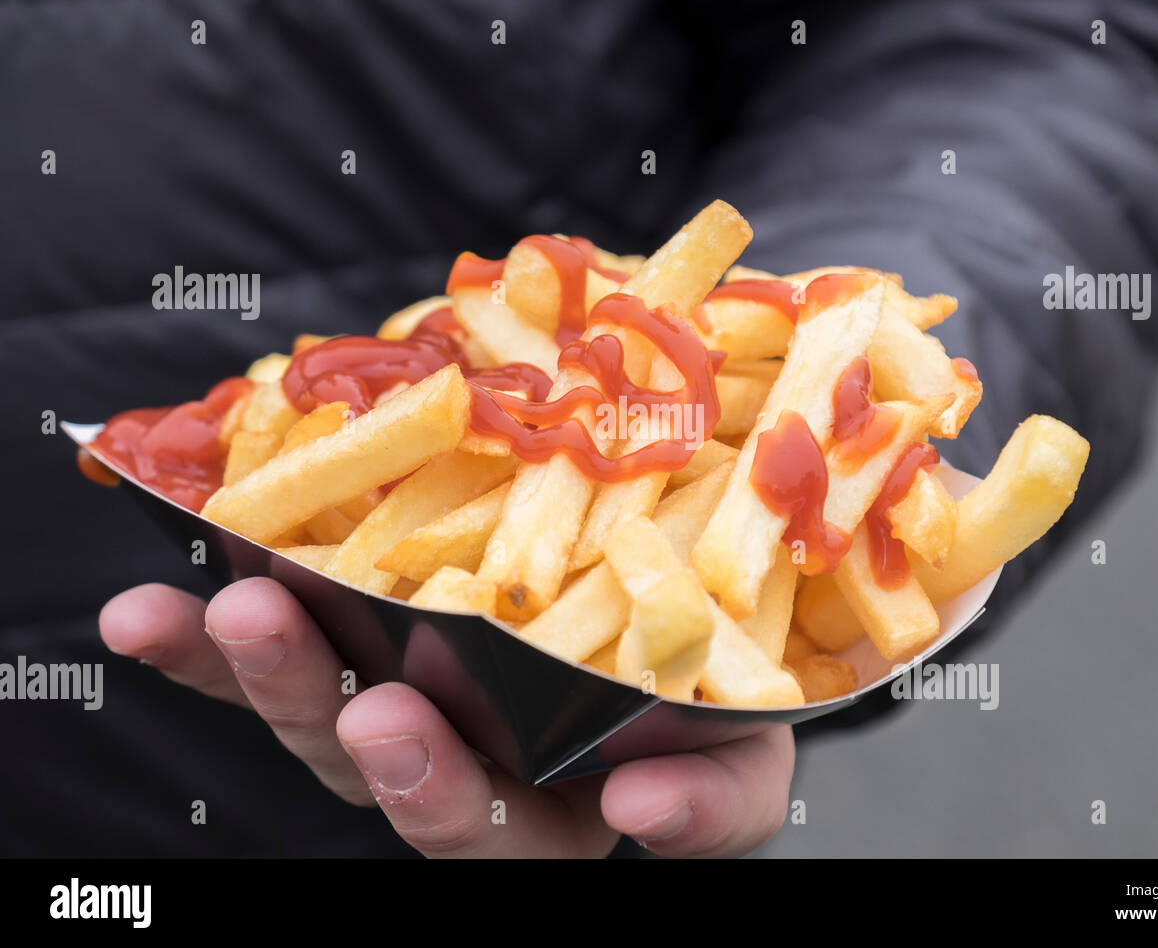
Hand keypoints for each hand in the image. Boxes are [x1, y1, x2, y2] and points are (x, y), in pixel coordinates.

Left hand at [99, 578, 794, 856]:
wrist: (672, 586)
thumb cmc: (710, 690)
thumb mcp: (743, 750)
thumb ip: (716, 800)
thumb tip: (640, 808)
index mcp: (549, 806)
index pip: (496, 837)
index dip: (452, 799)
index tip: (418, 732)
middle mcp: (462, 766)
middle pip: (384, 776)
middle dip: (343, 730)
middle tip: (323, 670)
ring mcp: (401, 698)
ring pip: (317, 709)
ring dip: (263, 668)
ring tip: (232, 610)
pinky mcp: (355, 633)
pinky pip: (274, 644)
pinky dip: (198, 642)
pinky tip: (148, 614)